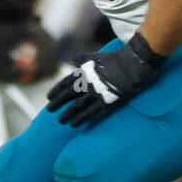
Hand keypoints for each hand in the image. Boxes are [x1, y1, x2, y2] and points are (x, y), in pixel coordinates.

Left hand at [46, 32, 165, 126]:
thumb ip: (82, 59)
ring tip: (60, 121)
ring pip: (76, 106)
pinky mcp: (106, 101)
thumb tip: (72, 59)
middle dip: (57, 103)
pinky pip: (90, 113)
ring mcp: (95, 93)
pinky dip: (80, 119)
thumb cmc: (114, 59)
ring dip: (67, 114)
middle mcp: (86, 83)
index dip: (56, 91)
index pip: (64, 83)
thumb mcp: (95, 57)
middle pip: (67, 96)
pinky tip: (73, 124)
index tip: (49, 97)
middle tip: (50, 110)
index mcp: (83, 72)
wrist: (132, 65)